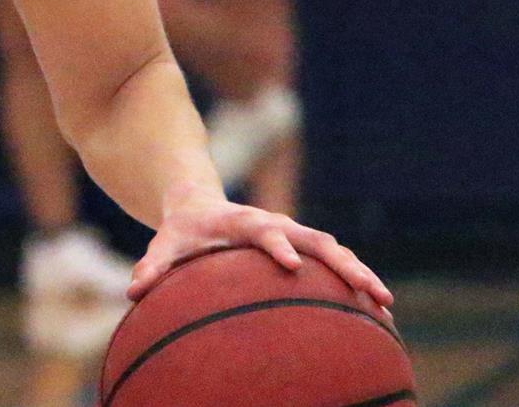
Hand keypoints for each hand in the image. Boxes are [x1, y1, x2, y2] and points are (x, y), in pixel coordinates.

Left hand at [130, 191, 393, 316]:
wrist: (197, 204)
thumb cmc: (181, 231)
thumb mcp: (165, 244)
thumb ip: (152, 265)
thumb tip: (132, 292)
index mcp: (244, 221)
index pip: (265, 230)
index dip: (277, 244)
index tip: (291, 264)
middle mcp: (276, 224)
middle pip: (316, 239)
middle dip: (342, 263)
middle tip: (368, 290)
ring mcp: (294, 233)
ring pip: (334, 250)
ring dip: (360, 273)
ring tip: (385, 304)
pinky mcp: (303, 246)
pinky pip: (335, 263)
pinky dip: (356, 281)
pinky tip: (378, 313)